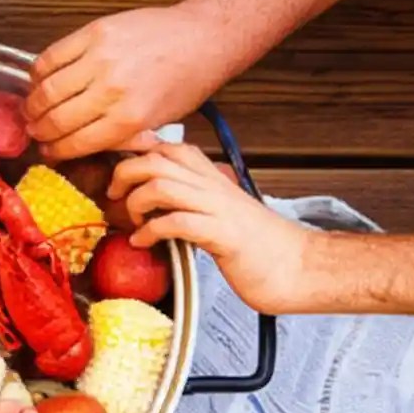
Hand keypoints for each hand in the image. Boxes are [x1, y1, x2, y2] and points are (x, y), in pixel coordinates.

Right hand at [25, 5, 227, 160]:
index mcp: (129, 119)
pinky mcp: (94, 33)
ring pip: (47, 88)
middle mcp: (112, 90)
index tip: (48, 151)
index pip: (75, 143)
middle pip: (56, 119)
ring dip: (33, 104)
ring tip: (32, 109)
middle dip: (39, 131)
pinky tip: (40, 80)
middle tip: (35, 132)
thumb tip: (79, 145)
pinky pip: (52, 56)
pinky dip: (39, 72)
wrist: (201, 39)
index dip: (55, 151)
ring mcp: (100, 58)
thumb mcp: (157, 123)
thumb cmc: (185, 81)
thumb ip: (118, 135)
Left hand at [107, 143, 315, 313]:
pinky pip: (176, 222)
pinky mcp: (222, 235)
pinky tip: (144, 243)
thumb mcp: (219, 211)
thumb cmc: (257, 245)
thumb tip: (154, 195)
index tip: (116, 170)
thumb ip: (191, 198)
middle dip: (125, 173)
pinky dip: (150, 232)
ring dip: (136, 202)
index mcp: (211, 177)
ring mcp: (219, 208)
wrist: (297, 267)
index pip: (167, 146)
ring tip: (132, 221)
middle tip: (116, 196)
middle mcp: (213, 185)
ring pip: (162, 184)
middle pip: (157, 158)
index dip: (135, 152)